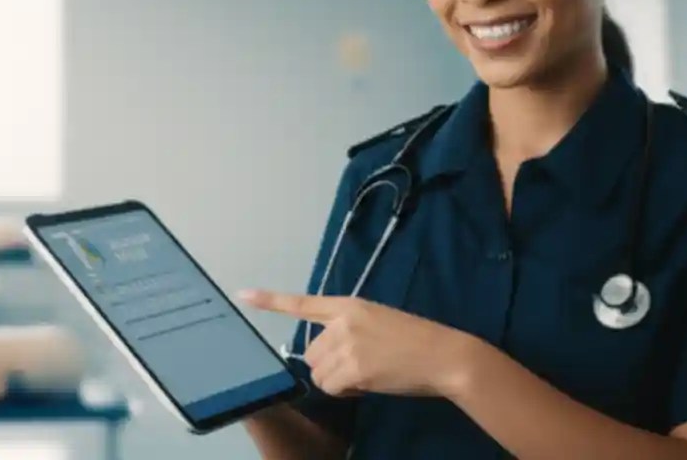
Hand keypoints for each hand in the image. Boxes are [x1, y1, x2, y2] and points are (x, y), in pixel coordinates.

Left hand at [239, 289, 480, 397]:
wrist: (444, 355)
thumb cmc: (415, 340)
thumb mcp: (377, 321)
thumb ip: (348, 330)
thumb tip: (324, 355)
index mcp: (349, 304)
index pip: (302, 302)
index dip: (270, 300)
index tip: (242, 294)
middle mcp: (343, 321)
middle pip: (311, 353)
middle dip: (329, 366)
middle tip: (361, 366)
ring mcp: (347, 344)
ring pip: (320, 374)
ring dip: (338, 381)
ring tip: (369, 373)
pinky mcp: (354, 368)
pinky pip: (333, 388)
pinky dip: (348, 392)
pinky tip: (370, 383)